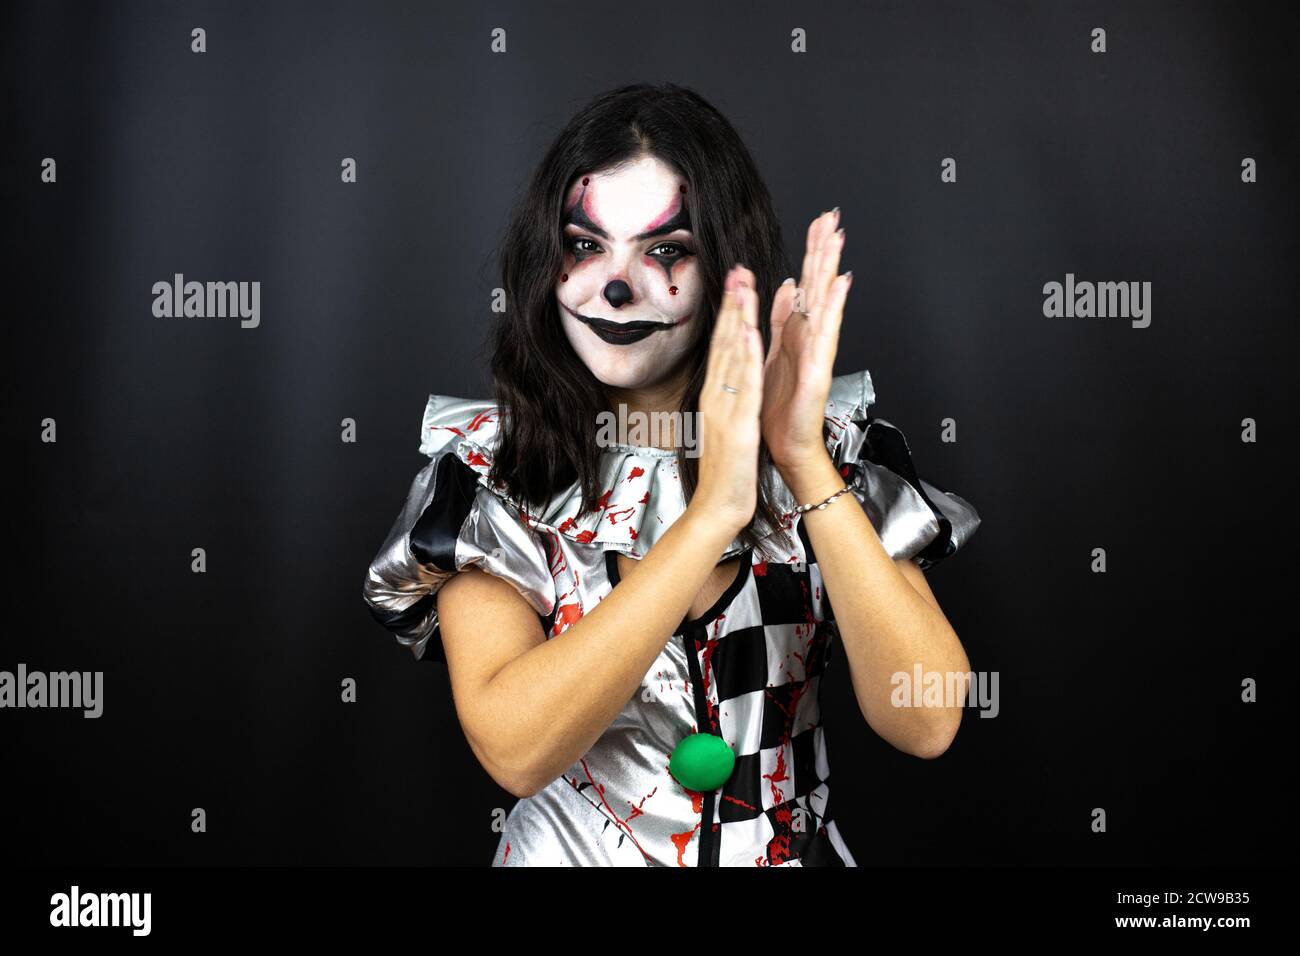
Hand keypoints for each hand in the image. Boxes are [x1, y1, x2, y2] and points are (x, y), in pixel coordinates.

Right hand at [690, 265, 763, 535]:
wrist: (718, 508)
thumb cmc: (725, 474)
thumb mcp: (726, 428)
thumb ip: (727, 402)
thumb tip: (727, 381)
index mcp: (716, 398)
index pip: (723, 349)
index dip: (729, 315)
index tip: (736, 287)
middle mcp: (717, 397)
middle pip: (724, 345)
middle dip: (732, 306)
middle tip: (737, 272)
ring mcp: (726, 408)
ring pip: (732, 356)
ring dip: (737, 319)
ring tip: (743, 288)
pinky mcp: (738, 424)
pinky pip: (743, 385)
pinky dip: (745, 357)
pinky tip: (748, 332)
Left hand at [752, 209, 851, 478]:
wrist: (788, 444)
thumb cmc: (783, 405)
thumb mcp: (777, 352)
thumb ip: (783, 318)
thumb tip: (789, 286)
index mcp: (798, 331)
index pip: (808, 282)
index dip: (812, 251)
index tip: (818, 221)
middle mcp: (811, 336)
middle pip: (819, 284)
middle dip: (824, 249)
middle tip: (831, 216)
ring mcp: (819, 351)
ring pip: (825, 301)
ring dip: (831, 269)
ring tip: (837, 239)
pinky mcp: (819, 368)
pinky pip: (826, 334)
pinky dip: (833, 308)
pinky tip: (840, 285)